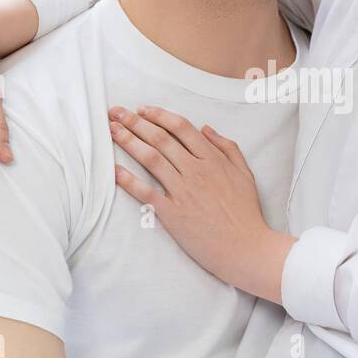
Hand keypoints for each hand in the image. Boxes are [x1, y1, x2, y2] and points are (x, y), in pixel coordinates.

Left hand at [109, 105, 296, 299]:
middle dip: (135, 122)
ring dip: (128, 142)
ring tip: (111, 130)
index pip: (181, 128)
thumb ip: (227, 148)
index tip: (142, 109)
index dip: (159, 115)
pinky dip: (128, 180)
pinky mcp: (172, 213)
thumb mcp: (245, 173)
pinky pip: (145, 192)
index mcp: (213, 159)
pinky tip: (115, 170)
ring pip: (150, 159)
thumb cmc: (246, 212)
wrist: (245, 248)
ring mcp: (182, 191)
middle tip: (115, 112)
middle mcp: (195, 171)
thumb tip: (206, 128)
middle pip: (160, 139)